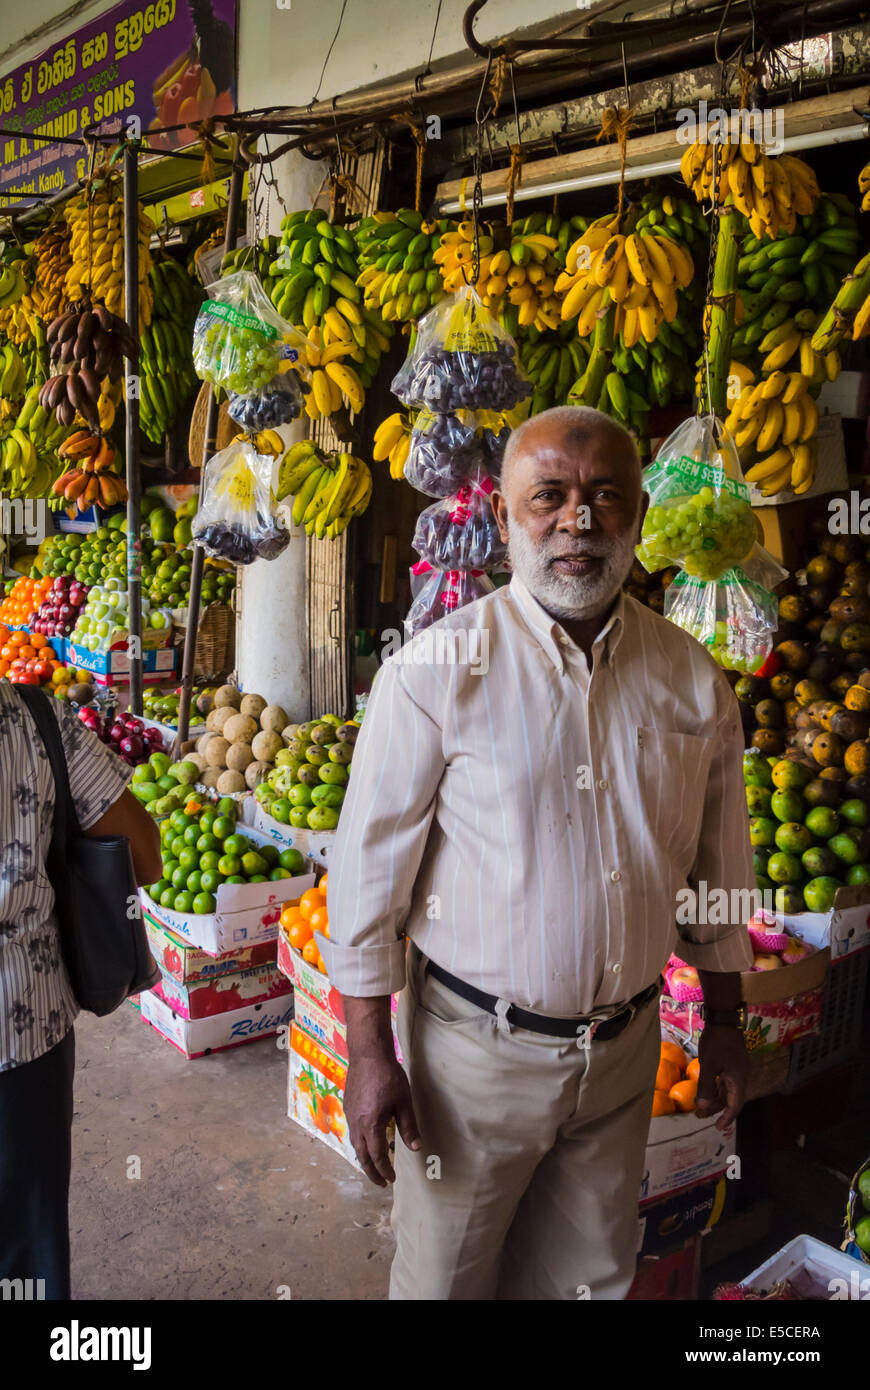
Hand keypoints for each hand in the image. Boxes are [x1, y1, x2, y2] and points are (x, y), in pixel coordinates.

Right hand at [343, 1051, 420, 1186]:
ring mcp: (350, 1114)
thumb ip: (408, 1127)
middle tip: (381, 1183)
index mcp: (371, 1125)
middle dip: (371, 1172)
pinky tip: (367, 1140)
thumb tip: (416, 1148)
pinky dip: (360, 1143)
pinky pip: (352, 1132)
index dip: (384, 1170)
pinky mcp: (348, 1105)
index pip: (377, 1156)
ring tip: (374, 1166)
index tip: (392, 1179)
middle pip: (362, 1155)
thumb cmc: (388, 1076)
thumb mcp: (403, 1102)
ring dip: (364, 1158)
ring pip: (355, 1144)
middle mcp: (356, 1123)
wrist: (367, 1054)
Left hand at [695, 1024, 748, 1129]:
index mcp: (738, 1080)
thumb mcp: (709, 1065)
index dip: (726, 1118)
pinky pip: (725, 1081)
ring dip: (714, 1098)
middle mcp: (741, 1078)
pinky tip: (706, 1089)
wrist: (725, 1019)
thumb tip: (703, 1109)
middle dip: (715, 1108)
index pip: (734, 1106)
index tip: (717, 1127)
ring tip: (699, 1104)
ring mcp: (737, 1070)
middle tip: (699, 1115)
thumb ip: (706, 1087)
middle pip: (730, 1099)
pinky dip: (716, 1088)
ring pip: (726, 1090)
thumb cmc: (717, 1042)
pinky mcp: (732, 1064)